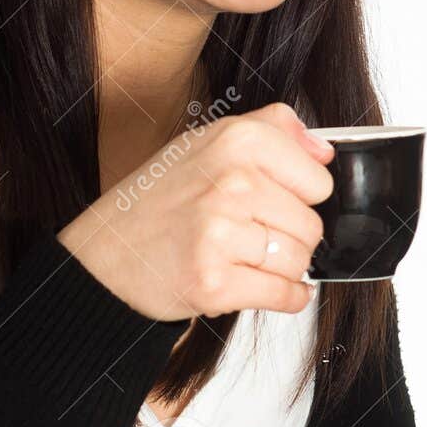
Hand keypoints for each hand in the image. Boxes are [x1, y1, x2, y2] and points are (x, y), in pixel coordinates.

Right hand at [57, 103, 334, 320]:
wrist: (101, 260)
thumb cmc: (157, 202)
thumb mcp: (207, 143)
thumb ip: (272, 130)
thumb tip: (325, 150)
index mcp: (236, 141)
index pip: (319, 180)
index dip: (302, 195)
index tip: (276, 199)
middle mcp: (231, 183)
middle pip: (312, 225)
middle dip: (290, 236)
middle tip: (251, 234)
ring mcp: (221, 235)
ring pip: (300, 261)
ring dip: (281, 268)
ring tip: (244, 257)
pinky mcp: (214, 284)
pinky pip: (285, 295)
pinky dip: (283, 297)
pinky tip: (257, 283)